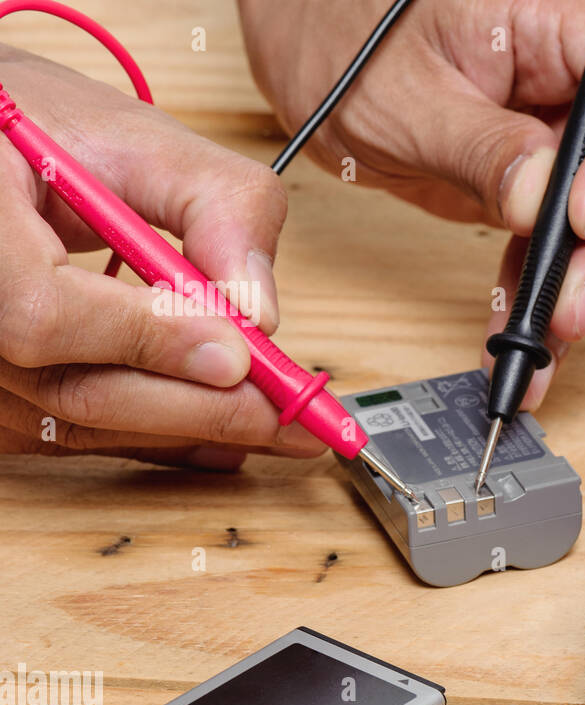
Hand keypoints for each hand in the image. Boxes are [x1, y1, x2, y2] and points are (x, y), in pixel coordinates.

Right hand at [0, 45, 322, 467]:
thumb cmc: (51, 133)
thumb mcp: (142, 141)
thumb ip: (217, 208)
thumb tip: (261, 315)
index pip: (42, 310)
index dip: (145, 336)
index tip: (238, 353)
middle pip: (71, 388)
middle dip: (198, 407)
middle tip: (293, 417)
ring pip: (77, 422)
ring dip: (187, 431)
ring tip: (279, 430)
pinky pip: (68, 433)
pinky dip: (153, 437)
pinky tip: (220, 440)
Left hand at [240, 0, 584, 407]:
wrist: (325, 61)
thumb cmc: (355, 45)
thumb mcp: (407, 95)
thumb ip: (481, 146)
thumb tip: (543, 198)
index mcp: (568, 16)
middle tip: (573, 297)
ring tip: (545, 330)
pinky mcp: (564, 187)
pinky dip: (559, 292)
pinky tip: (526, 331)